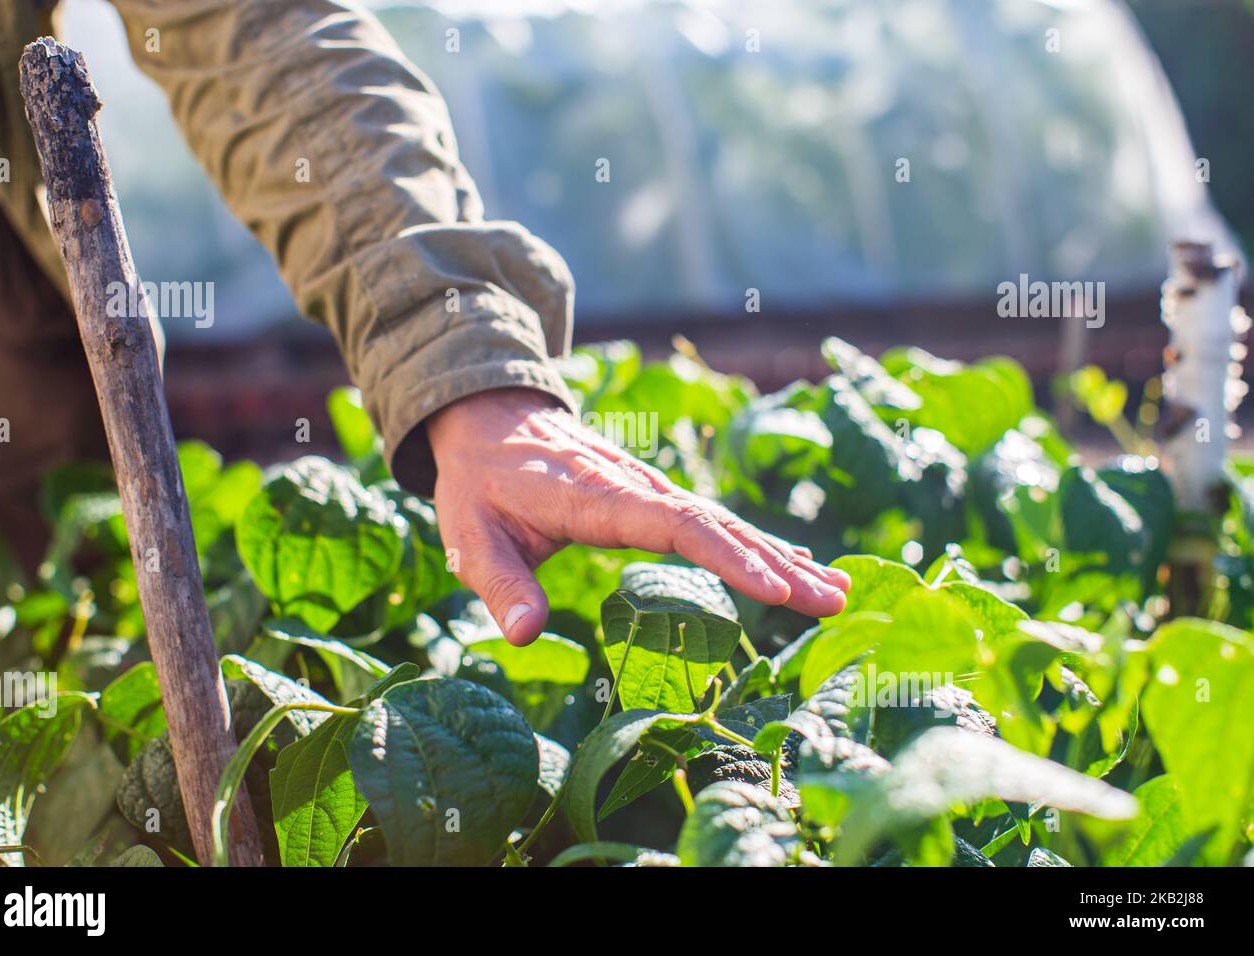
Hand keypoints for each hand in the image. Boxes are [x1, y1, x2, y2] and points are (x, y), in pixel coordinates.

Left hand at [426, 388, 849, 644]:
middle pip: (718, 525)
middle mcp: (636, 488)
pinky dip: (759, 543)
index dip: (727, 556)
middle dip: (778, 565)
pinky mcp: (655, 496)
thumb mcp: (470, 534)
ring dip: (781, 556)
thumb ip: (499, 584)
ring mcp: (651, 489)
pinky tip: (799, 565)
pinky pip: (715, 521)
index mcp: (596, 497)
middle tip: (834, 603)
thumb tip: (525, 637)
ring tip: (837, 591)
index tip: (775, 589)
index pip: (674, 525)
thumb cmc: (479, 482)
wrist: (490, 418)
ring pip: (725, 522)